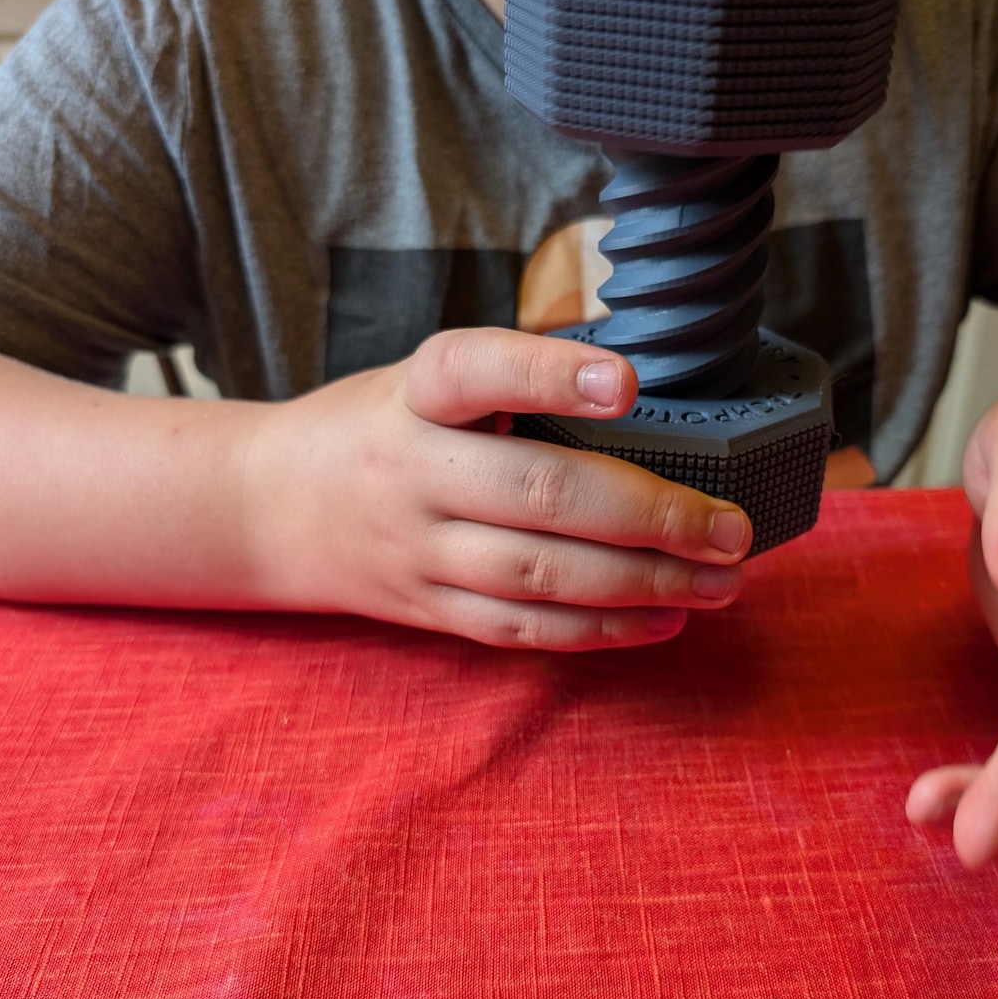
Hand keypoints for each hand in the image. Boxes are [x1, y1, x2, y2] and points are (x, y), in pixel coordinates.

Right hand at [241, 328, 752, 648]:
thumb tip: (643, 377)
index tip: (626, 380)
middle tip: (731, 528)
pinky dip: (600, 630)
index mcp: (411, 395)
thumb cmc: (375, 428)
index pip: (474, 368)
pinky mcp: (428, 610)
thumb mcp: (417, 380)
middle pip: (536, 494)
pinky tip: (665, 619)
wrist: (266, 508)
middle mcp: (410, 474)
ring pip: (541, 575)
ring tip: (720, 581)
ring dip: (644, 582)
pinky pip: (522, 629)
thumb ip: (509, 378)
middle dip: (649, 514)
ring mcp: (417, 552)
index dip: (549, 372)